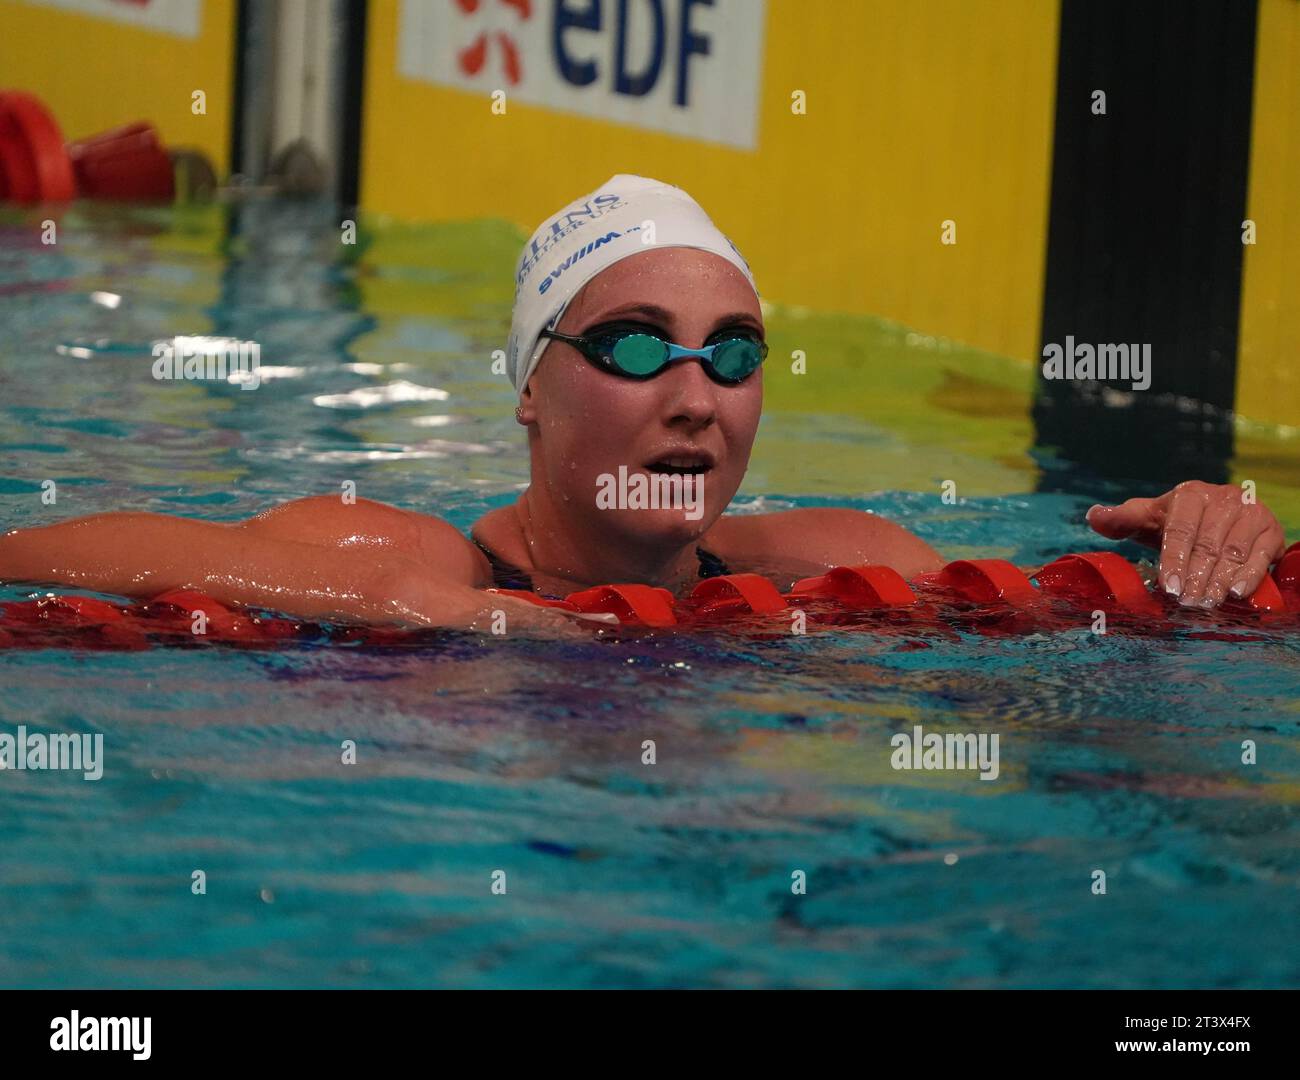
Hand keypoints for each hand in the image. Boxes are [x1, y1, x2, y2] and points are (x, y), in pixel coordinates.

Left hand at [1085, 480, 1286, 608]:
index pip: (1181, 530)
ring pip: (1233, 553)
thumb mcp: (1149, 518)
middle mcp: (1224, 499)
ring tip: (1204, 605)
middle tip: (1185, 604)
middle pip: (1207, 545)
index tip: (1168, 586)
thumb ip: (1122, 519)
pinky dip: (1249, 576)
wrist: (1225, 517)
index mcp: (1191, 495)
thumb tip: (1093, 516)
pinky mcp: (1271, 530)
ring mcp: (1251, 513)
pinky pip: (1261, 556)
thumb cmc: (1178, 522)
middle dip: (1194, 577)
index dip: (1173, 559)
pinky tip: (1236, 594)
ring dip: (1218, 582)